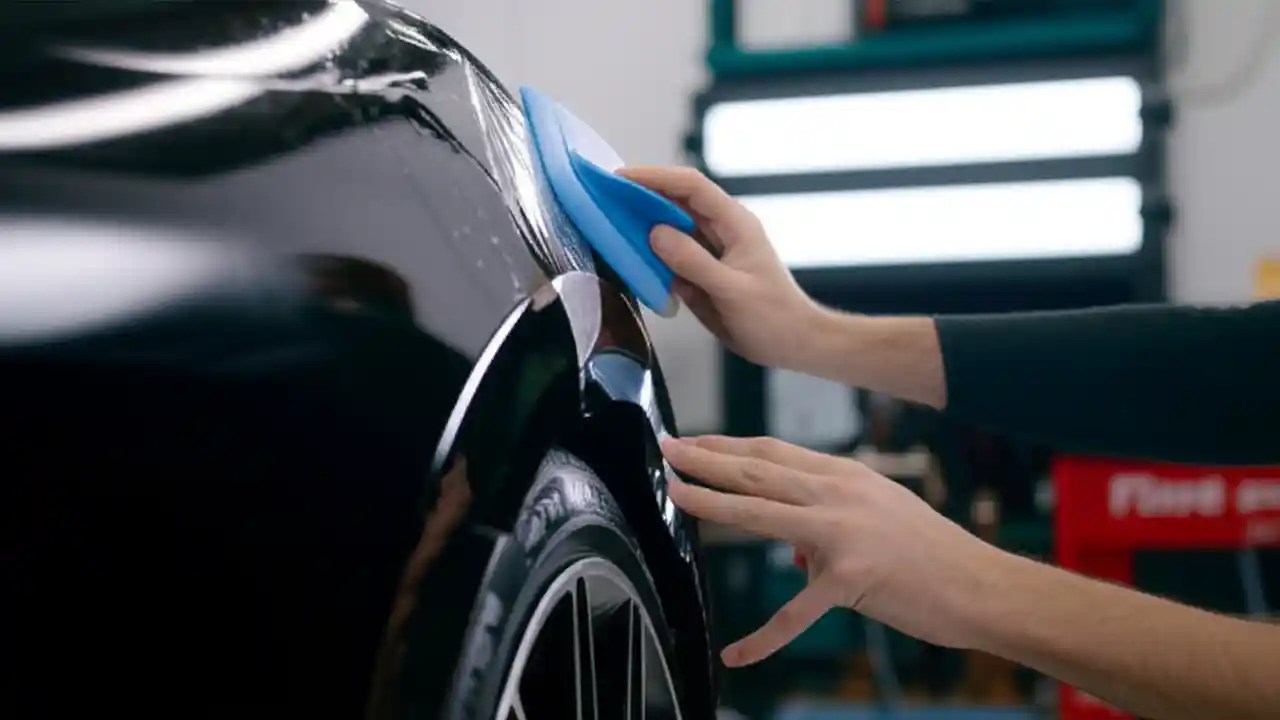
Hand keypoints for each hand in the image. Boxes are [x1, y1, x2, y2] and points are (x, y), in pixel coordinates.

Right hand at [619, 166, 826, 372]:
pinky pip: (670, 258)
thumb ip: (693, 262)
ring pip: (670, 229)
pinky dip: (649, 256)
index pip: (691, 186)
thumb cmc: (773, 316)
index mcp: (734, 223)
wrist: (793, 344)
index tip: (621, 178)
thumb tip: (655, 233)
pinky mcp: (702, 274)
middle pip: (676, 202)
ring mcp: (710, 252)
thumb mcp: (732, 290)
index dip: (656, 177)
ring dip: (642, 225)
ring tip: (607, 222)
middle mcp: (720, 231)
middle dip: (642, 196)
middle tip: (604, 197)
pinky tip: (627, 257)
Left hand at [662, 435, 999, 666]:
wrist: (980, 586)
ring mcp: (842, 533)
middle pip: (758, 469)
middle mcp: (839, 494)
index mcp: (844, 476)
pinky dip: (764, 638)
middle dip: (707, 458)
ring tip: (677, 493)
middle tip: (667, 449)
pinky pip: (796, 612)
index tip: (692, 440)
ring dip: (713, 501)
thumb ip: (829, 517)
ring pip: (762, 512)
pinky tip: (738, 655)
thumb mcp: (878, 513)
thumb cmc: (929, 553)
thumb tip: (791, 544)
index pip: (772, 451)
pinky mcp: (850, 579)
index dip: (727, 444)